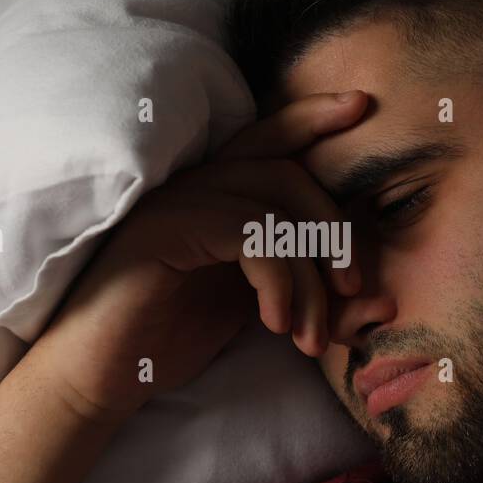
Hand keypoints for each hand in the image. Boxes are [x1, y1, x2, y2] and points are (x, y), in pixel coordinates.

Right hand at [27, 90, 367, 424]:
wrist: (95, 376)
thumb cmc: (168, 340)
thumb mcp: (258, 316)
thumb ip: (318, 302)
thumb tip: (387, 303)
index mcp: (215, 194)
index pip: (270, 139)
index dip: (314, 117)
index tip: (363, 106)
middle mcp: (194, 185)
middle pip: (287, 171)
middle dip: (336, 228)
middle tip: (356, 289)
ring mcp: (174, 202)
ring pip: (273, 206)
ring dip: (310, 275)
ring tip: (311, 336)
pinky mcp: (163, 230)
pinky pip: (247, 233)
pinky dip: (278, 279)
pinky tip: (277, 325)